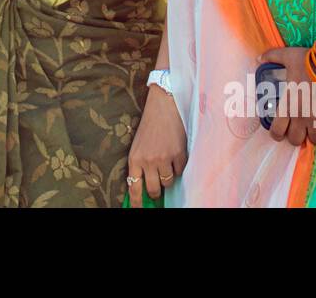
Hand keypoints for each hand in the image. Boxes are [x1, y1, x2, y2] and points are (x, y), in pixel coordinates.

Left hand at [126, 85, 187, 205]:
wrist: (163, 107)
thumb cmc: (149, 127)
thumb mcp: (138, 146)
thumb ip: (140, 165)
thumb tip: (144, 186)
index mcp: (135, 159)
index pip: (134, 187)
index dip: (137, 202)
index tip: (138, 209)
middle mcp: (148, 161)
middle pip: (153, 189)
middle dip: (156, 192)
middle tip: (158, 188)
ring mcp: (164, 158)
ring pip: (168, 182)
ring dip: (168, 177)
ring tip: (167, 163)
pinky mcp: (178, 154)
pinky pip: (180, 171)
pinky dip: (179, 166)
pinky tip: (175, 154)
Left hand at [258, 47, 315, 145]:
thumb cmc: (308, 62)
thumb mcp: (287, 56)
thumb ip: (272, 57)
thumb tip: (258, 58)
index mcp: (288, 106)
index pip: (276, 131)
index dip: (277, 134)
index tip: (281, 132)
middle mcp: (302, 117)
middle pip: (295, 140)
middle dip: (297, 136)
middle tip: (300, 128)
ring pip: (315, 140)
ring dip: (315, 134)